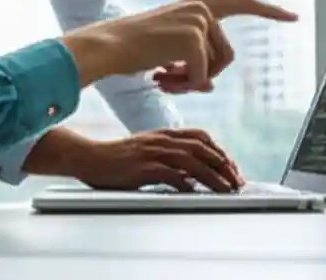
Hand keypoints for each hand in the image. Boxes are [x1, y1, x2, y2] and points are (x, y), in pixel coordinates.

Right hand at [63, 0, 297, 90]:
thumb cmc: (132, 50)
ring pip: (216, 67)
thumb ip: (194, 61)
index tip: (293, 16)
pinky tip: (159, 78)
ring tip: (162, 80)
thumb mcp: (169, 54)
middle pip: (227, 55)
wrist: (108, 46)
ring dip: (192, 81)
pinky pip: (201, 76)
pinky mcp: (193, 38)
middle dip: (205, 75)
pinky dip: (183, 85)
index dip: (268, 10)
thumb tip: (209, 84)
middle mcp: (201, 7)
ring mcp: (198, 20)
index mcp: (196, 6)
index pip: (241, 3)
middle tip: (171, 82)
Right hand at [74, 129, 244, 192]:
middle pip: (202, 148)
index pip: (201, 136)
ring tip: (225, 189)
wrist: (89, 157)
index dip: (219, 150)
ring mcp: (152, 152)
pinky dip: (186, 183)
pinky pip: (171, 174)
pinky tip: (195, 192)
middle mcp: (161, 140)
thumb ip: (168, 156)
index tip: (231, 166)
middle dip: (223, 164)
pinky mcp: (142, 167)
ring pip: (192, 161)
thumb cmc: (117, 158)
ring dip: (212, 175)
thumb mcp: (146, 150)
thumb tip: (191, 173)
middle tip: (236, 180)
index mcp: (164, 134)